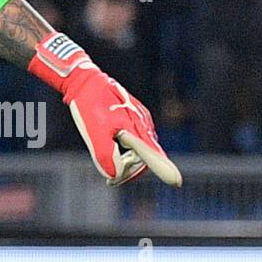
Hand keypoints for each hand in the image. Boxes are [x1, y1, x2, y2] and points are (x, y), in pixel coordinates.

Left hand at [30, 33, 181, 186]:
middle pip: (144, 156)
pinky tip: (111, 144)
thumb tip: (113, 175)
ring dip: (126, 159)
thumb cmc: (90, 105)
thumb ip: (105, 155)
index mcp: (137, 129)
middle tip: (110, 180)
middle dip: (128, 170)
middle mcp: (144, 124)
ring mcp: (140, 118)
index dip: (163, 169)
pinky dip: (125, 147)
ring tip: (106, 160)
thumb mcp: (94, 132)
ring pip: (139, 147)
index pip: (153, 156)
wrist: (85, 79)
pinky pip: (135, 136)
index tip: (176, 182)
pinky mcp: (134, 114)